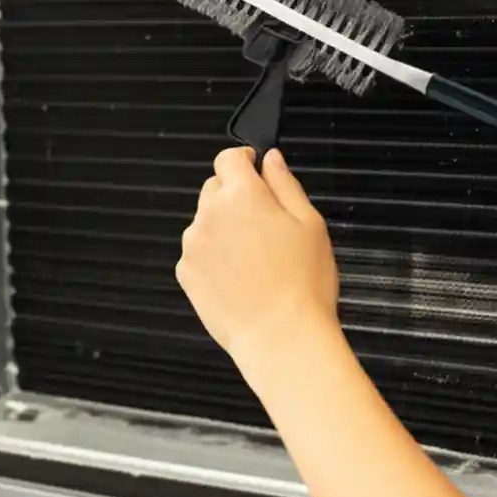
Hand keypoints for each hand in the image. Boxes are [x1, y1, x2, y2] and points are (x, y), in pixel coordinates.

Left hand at [177, 147, 340, 365]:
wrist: (281, 338)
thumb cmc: (303, 285)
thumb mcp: (310, 223)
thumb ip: (285, 183)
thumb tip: (271, 159)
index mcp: (242, 195)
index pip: (228, 157)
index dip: (244, 161)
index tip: (255, 169)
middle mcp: (210, 214)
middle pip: (215, 188)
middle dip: (236, 197)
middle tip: (266, 225)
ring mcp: (193, 245)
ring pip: (206, 221)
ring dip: (224, 228)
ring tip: (255, 259)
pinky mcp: (186, 273)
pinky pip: (198, 252)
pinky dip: (214, 257)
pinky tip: (240, 277)